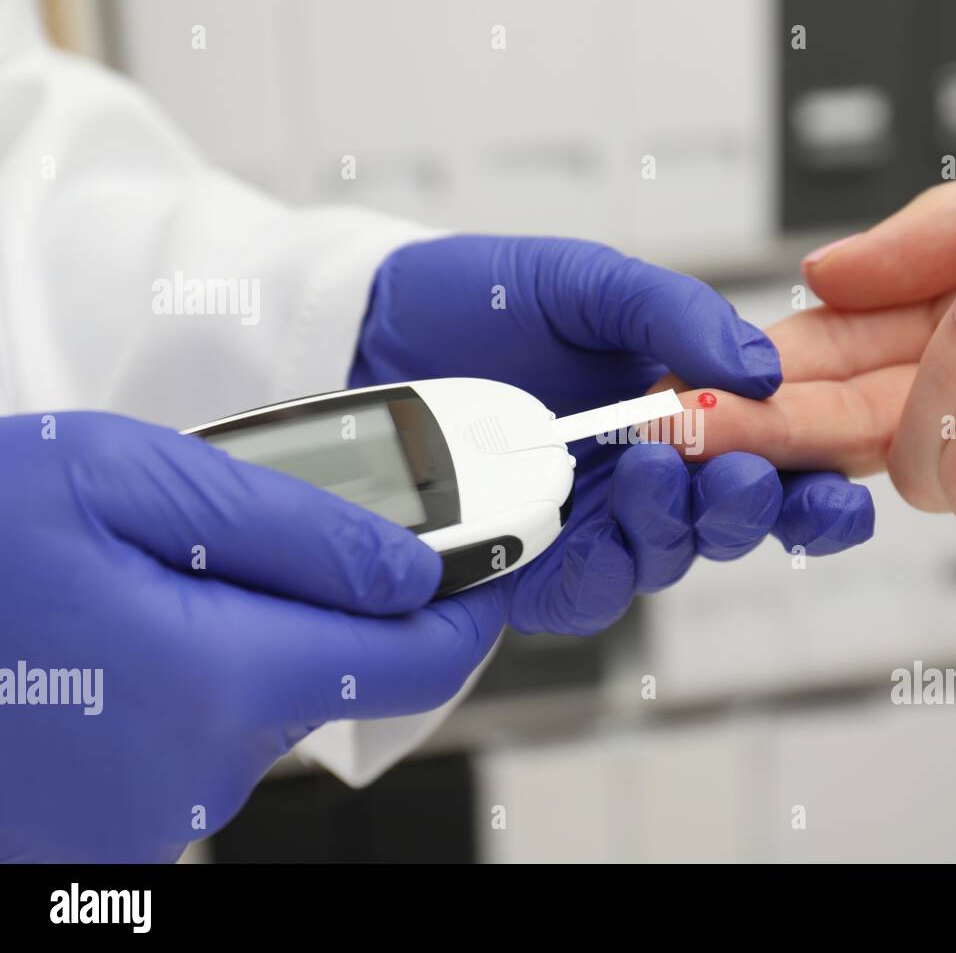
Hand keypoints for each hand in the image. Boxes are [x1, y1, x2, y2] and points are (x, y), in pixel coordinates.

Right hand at [0, 413, 503, 861]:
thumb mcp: (120, 483)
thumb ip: (290, 529)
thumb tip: (413, 574)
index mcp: (219, 683)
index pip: (419, 662)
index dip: (466, 606)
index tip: (487, 555)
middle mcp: (201, 775)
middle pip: (330, 676)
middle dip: (315, 600)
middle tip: (237, 529)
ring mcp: (148, 820)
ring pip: (256, 708)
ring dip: (233, 638)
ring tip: (138, 581)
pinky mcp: (103, 838)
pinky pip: (189, 744)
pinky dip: (176, 685)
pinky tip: (102, 641)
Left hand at [349, 236, 874, 633]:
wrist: (376, 324)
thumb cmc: (487, 300)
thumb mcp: (589, 284)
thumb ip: (678, 316)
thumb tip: (766, 371)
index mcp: (686, 416)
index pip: (778, 463)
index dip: (819, 486)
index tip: (843, 484)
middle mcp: (651, 482)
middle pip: (732, 526)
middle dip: (753, 508)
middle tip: (747, 474)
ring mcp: (593, 527)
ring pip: (666, 560)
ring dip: (675, 526)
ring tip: (653, 472)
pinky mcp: (530, 566)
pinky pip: (584, 592)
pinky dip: (600, 569)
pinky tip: (595, 529)